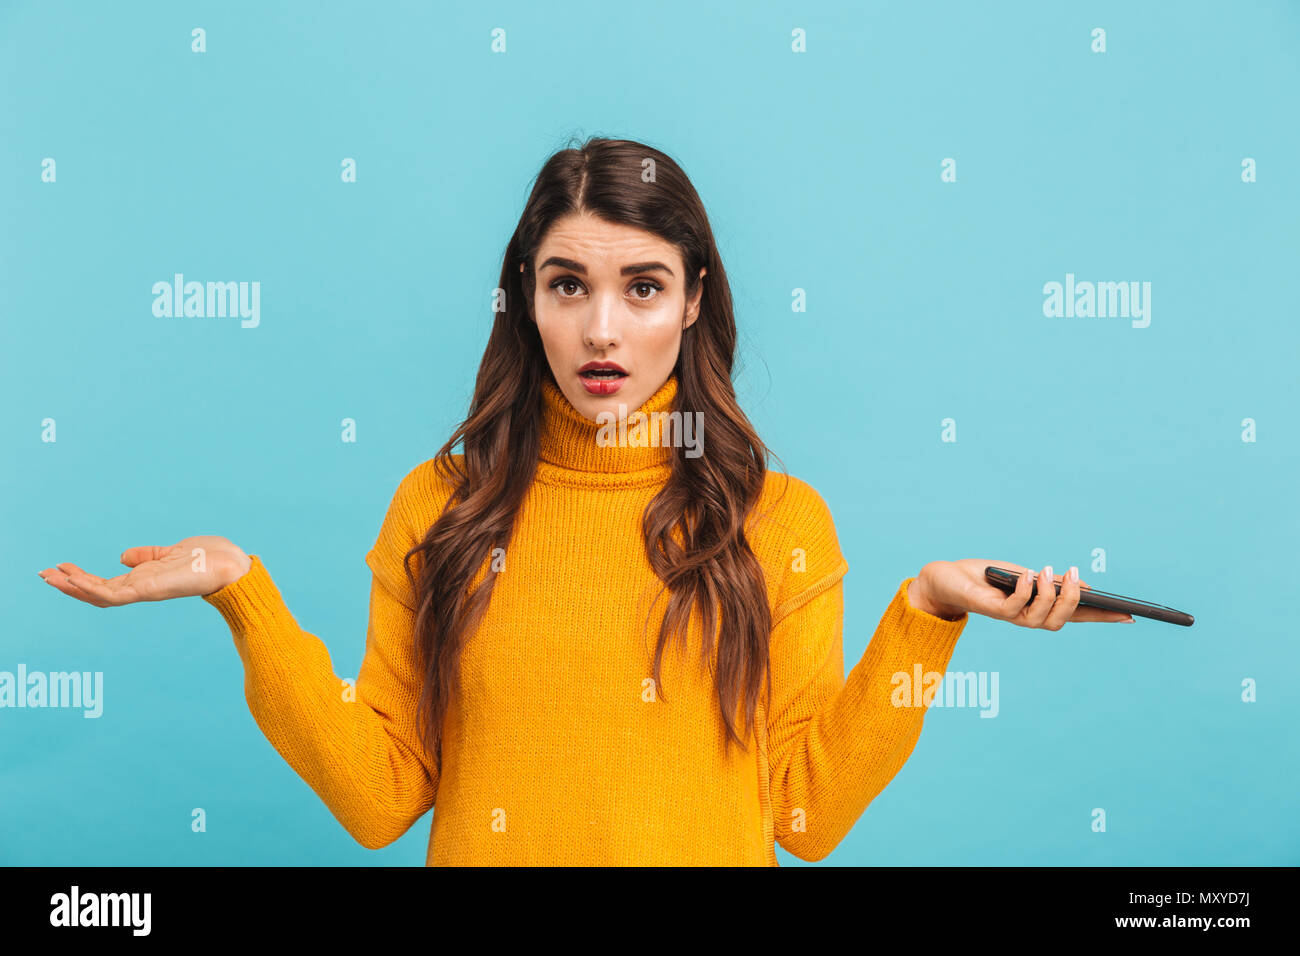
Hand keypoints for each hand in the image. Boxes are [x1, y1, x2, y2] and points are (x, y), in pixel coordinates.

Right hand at [38, 536, 251, 606]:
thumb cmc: (210, 558)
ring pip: (100, 595)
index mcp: (145, 580)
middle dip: (69, 585)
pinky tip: (74, 579)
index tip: (61, 567)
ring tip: (50, 576)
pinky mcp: (150, 591)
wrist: (233, 567)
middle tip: (42, 574)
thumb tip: (123, 557)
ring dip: (73, 587)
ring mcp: (145, 591)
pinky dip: (92, 588)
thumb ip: (147, 556)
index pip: (106, 584)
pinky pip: (114, 594)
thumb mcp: (171, 552)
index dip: (82, 578)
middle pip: (96, 593)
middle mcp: (142, 588)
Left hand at [908, 559, 1134, 627]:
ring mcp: (1008, 616)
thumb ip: (1049, 582)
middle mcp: (1026, 617)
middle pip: (1060, 623)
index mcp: (1039, 608)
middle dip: (1073, 602)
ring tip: (1047, 571)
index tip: (1130, 616)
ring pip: (1039, 619)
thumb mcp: (1025, 575)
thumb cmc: (987, 577)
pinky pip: (1013, 607)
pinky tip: (1027, 574)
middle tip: (1076, 576)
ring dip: (1048, 594)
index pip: (1076, 617)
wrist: (947, 578)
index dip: (1102, 618)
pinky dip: (1024, 590)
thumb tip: (1082, 586)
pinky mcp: (990, 610)